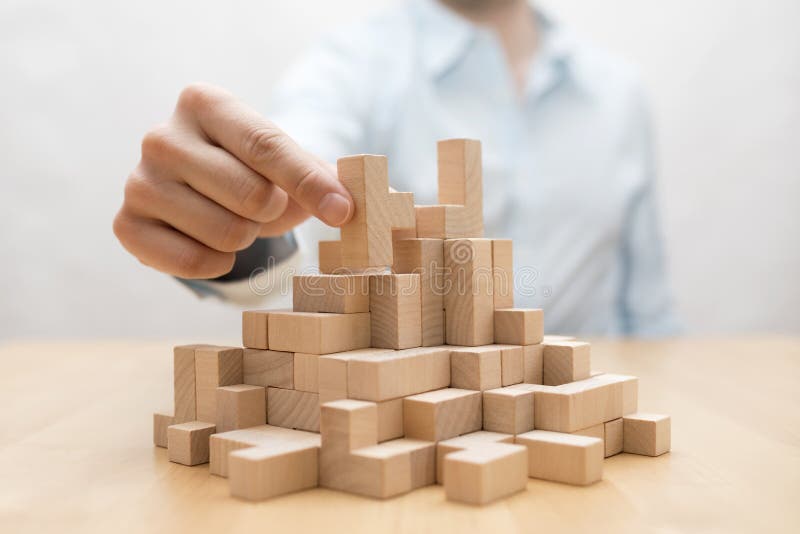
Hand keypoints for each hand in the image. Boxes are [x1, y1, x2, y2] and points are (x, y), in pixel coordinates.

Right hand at [113, 83, 352, 277]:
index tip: (343, 212)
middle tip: (263, 206)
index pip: (267, 146)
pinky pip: (192, 263)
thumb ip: (322, 178)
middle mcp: (161, 136)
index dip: (311, 184)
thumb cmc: (253, 171)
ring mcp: (138, 181)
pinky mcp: (126, 225)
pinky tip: (211, 243)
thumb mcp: (289, 163)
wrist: (201, 190)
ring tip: (233, 218)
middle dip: (272, 211)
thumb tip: (349, 207)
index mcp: (203, 103)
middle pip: (251, 195)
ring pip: (226, 233)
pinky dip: (218, 262)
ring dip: (245, 237)